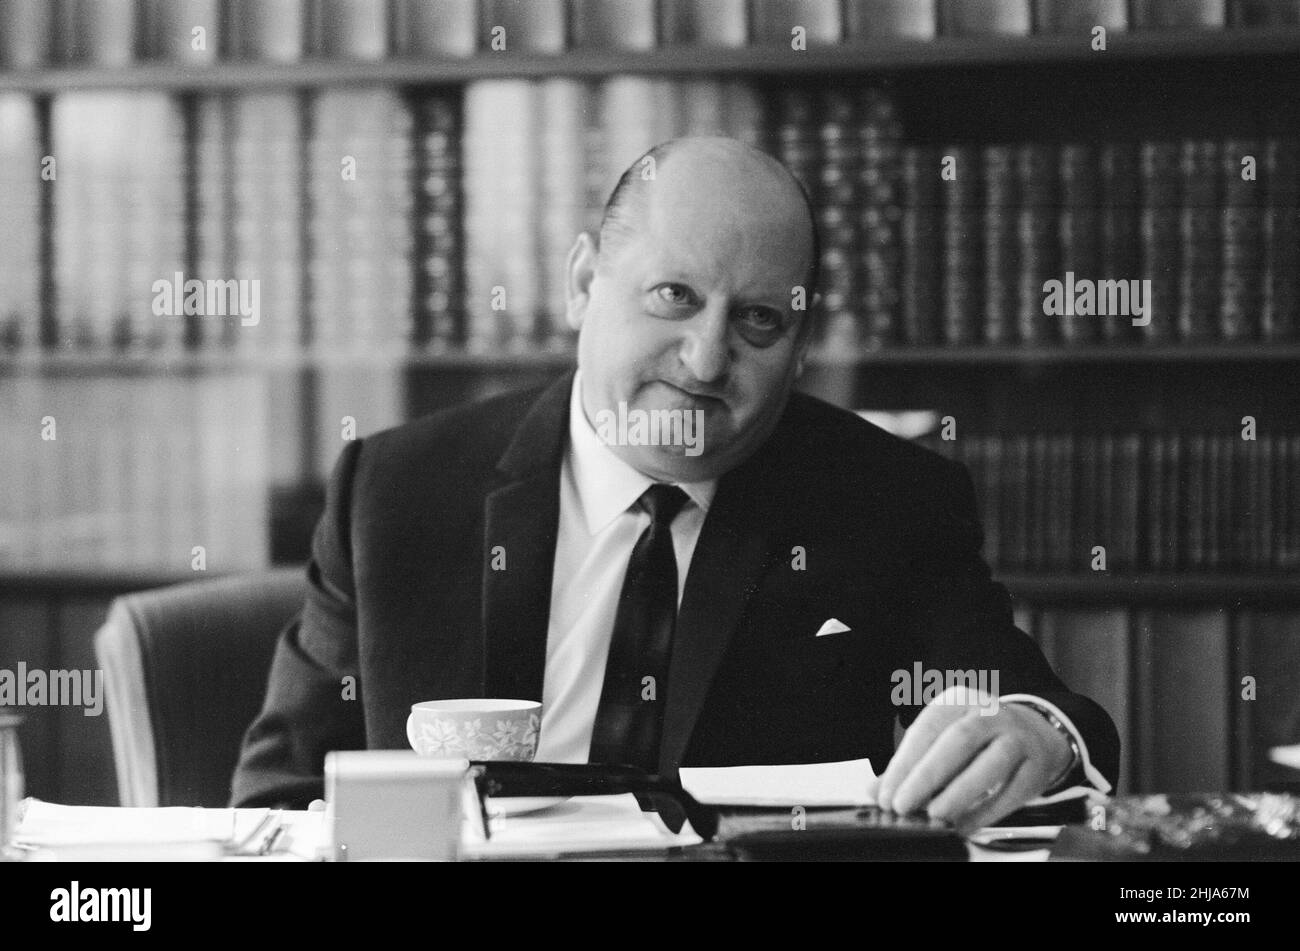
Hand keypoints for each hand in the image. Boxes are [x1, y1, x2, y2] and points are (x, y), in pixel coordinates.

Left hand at [875, 687, 1072, 833]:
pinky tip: (964, 826)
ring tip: (935, 816)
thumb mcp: (942, 740)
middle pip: (958, 741)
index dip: (903, 764)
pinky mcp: (1036, 765)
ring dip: (960, 793)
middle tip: (902, 805)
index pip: (925, 729)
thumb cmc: (978, 738)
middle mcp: (989, 713)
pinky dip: (987, 811)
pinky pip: (1013, 791)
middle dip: (927, 776)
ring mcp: (1017, 737)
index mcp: (957, 701)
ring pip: (991, 762)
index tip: (885, 795)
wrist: (1035, 732)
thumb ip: (910, 765)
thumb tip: (875, 791)